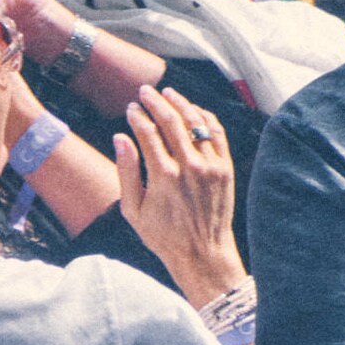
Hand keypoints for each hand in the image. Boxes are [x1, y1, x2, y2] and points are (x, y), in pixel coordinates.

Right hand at [115, 87, 243, 306]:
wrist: (201, 252)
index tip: (131, 108)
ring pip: (195, 121)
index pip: (148, 133)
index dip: (138, 117)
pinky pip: (216, 131)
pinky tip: (192, 109)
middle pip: (171, 121)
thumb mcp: (134, 211)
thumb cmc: (162, 236)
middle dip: (156, 102)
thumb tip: (119, 137)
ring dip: (180, 103)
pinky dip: (203, 115)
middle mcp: (189, 166)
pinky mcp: (225, 166)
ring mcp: (210, 165)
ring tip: (167, 93)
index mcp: (164, 177)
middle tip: (145, 92)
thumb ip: (126, 172)